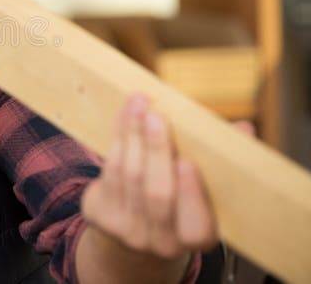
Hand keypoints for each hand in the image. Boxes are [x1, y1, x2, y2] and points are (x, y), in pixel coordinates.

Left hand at [81, 96, 216, 262]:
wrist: (136, 228)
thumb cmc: (181, 198)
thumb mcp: (206, 188)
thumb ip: (223, 160)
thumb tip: (244, 128)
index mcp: (198, 238)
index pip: (195, 226)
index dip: (190, 194)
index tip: (187, 161)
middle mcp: (162, 242)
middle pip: (157, 194)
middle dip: (156, 150)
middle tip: (157, 115)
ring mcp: (129, 231)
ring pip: (129, 176)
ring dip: (133, 134)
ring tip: (139, 104)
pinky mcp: (102, 215)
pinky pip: (109, 171)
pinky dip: (118, 138)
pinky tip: (126, 117)